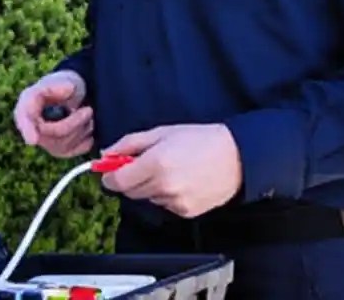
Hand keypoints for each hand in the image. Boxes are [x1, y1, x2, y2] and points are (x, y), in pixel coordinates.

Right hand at [13, 70, 92, 157]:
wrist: (72, 93)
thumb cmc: (62, 85)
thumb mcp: (60, 78)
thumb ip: (59, 84)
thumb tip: (68, 90)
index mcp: (25, 107)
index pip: (25, 121)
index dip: (28, 130)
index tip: (33, 140)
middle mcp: (32, 129)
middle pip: (54, 134)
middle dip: (75, 122)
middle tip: (88, 109)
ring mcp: (47, 143)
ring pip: (67, 144)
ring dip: (83, 128)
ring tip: (87, 113)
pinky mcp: (62, 151)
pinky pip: (79, 149)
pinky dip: (88, 137)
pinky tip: (87, 125)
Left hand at [100, 124, 241, 218]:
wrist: (236, 157)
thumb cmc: (201, 140)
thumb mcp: (161, 132)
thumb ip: (129, 144)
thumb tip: (107, 154)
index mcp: (155, 163)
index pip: (117, 181)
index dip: (109, 175)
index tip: (110, 170)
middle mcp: (163, 186)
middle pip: (129, 192)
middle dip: (130, 179)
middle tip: (144, 164)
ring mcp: (175, 202)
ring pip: (147, 198)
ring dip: (150, 187)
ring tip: (170, 169)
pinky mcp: (185, 212)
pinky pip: (164, 205)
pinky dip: (166, 195)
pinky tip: (181, 181)